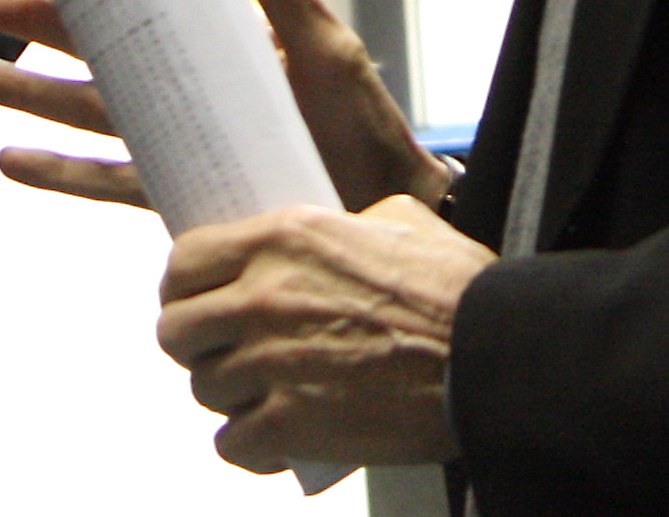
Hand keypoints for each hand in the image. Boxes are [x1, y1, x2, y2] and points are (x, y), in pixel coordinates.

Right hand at [0, 0, 449, 213]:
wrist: (384, 208)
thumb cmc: (361, 122)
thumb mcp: (324, 47)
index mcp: (212, 38)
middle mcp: (184, 85)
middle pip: (91, 50)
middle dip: (30, 26)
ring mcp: (175, 139)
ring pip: (84, 112)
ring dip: (27, 95)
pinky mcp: (176, 191)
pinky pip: (105, 182)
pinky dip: (57, 175)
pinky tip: (10, 162)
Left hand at [157, 196, 492, 472]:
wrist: (492, 354)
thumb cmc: (456, 289)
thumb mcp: (398, 221)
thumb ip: (349, 223)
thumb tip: (338, 233)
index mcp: (281, 240)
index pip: (184, 263)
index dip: (183, 287)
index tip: (196, 299)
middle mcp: (262, 298)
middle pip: (176, 330)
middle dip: (196, 344)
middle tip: (224, 351)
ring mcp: (272, 363)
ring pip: (204, 389)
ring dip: (228, 396)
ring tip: (261, 395)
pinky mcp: (292, 424)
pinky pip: (233, 443)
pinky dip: (249, 447)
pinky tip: (273, 439)